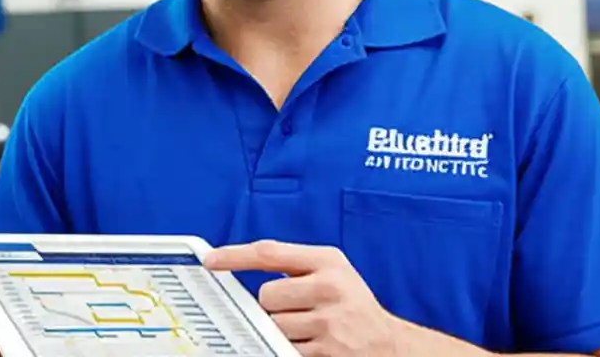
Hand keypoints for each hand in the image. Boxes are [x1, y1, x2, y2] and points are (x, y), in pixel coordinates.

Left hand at [203, 240, 404, 356]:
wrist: (390, 345)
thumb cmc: (351, 305)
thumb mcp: (331, 273)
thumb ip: (293, 267)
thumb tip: (234, 265)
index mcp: (328, 261)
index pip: (269, 252)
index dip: (234, 255)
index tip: (210, 260)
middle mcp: (330, 287)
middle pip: (266, 296)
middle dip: (272, 307)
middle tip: (295, 310)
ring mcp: (330, 322)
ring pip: (273, 325)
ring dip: (281, 330)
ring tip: (309, 329)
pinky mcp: (328, 352)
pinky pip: (286, 348)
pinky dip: (291, 348)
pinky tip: (314, 345)